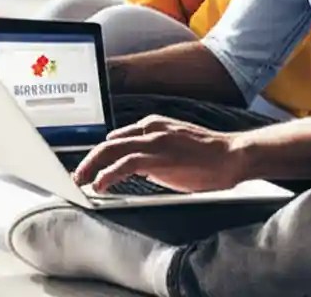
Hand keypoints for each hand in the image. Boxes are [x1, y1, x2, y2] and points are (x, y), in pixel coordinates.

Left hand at [72, 115, 246, 193]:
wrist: (232, 155)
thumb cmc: (208, 155)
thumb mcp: (175, 147)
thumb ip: (153, 154)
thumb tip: (135, 167)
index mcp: (153, 125)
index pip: (117, 139)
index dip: (100, 155)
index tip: (90, 167)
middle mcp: (149, 129)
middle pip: (108, 143)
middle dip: (89, 160)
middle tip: (78, 176)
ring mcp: (152, 141)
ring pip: (110, 151)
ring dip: (92, 168)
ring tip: (83, 182)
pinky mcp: (157, 157)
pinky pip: (123, 165)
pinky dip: (108, 174)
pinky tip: (100, 185)